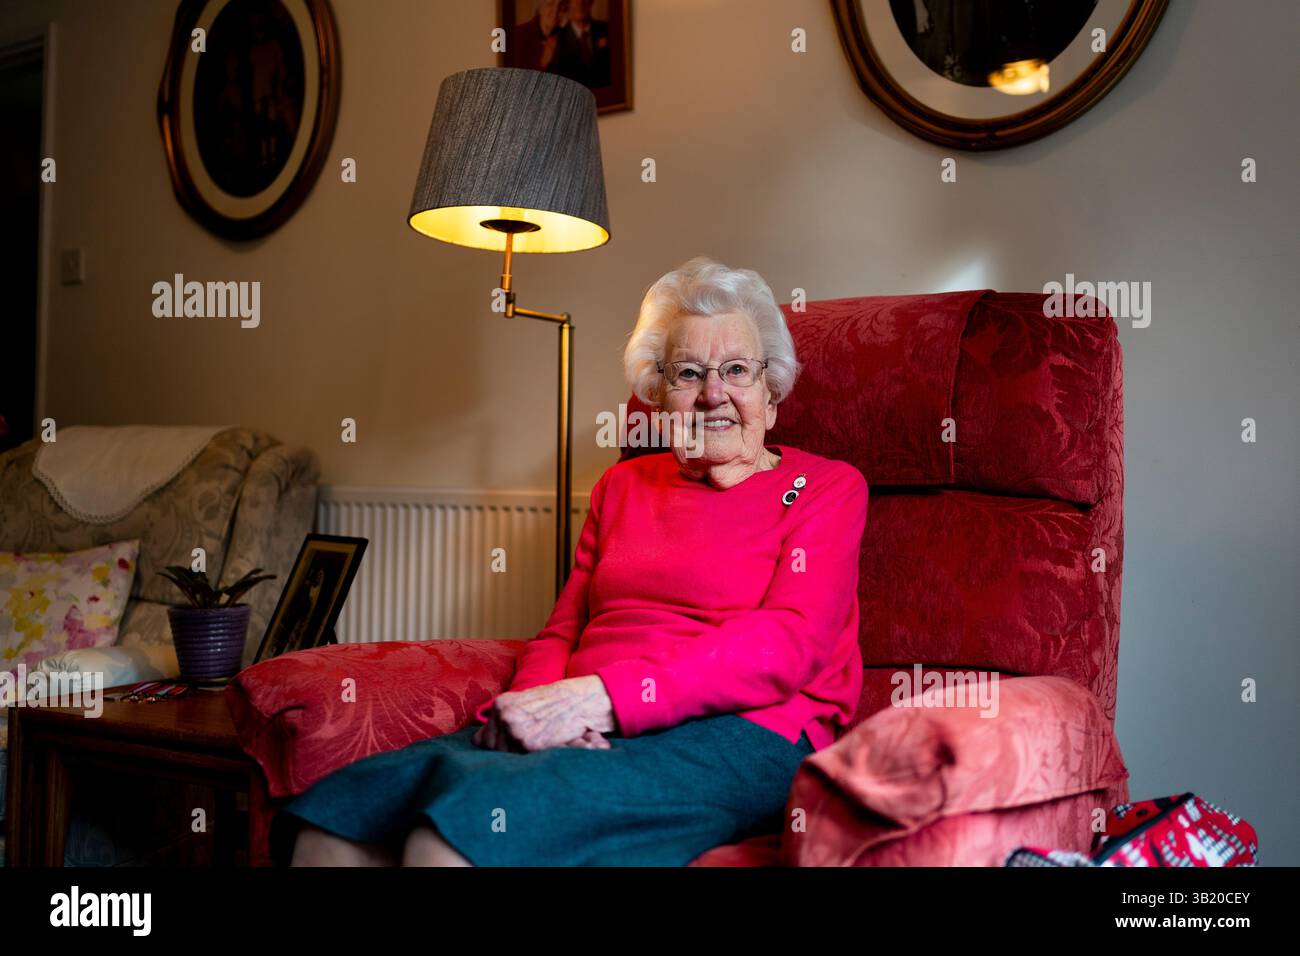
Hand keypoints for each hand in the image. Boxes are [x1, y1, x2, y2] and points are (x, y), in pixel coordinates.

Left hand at [472, 675, 614, 752]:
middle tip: (526, 745)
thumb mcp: (525, 701)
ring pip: (506, 758)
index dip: (495, 745)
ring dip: (518, 757)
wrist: (583, 700)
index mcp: (502, 705)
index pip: (482, 739)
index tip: (507, 746)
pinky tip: (543, 748)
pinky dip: (531, 760)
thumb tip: (478, 740)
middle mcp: (506, 717)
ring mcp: (517, 731)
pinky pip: (522, 761)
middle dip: (507, 752)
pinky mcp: (531, 745)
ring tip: (536, 745)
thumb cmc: (557, 702)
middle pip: (493, 750)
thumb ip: (504, 717)